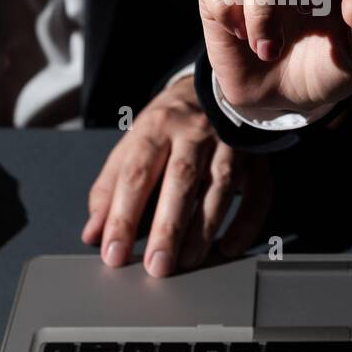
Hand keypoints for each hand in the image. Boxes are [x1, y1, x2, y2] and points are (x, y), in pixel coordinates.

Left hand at [83, 76, 271, 275]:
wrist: (215, 85)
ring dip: (203, 229)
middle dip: (168, 227)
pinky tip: (229, 248)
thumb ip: (110, 187)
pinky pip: (258, 192)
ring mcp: (228, 143)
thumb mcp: (133, 144)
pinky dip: (246, 222)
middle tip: (156, 266)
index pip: (136, 174)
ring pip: (220, 186)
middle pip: (180, 179)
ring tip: (187, 263)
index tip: (113, 253)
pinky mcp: (256, 157)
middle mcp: (193, 132)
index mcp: (156, 126)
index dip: (122, 216)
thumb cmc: (168, 124)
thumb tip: (93, 233)